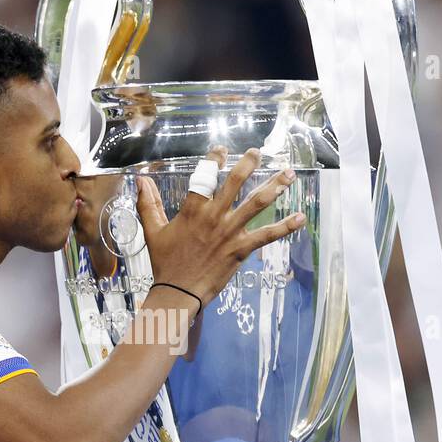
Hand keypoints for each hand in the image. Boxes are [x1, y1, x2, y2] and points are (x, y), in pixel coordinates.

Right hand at [135, 146, 304, 305]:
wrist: (178, 292)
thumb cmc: (165, 263)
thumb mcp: (153, 231)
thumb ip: (148, 203)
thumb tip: (141, 180)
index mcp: (193, 210)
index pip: (205, 176)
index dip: (214, 159)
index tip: (221, 149)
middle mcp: (214, 216)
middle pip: (235, 182)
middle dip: (249, 164)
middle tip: (258, 152)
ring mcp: (229, 232)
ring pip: (256, 204)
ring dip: (274, 187)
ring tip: (288, 174)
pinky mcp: (241, 250)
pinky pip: (267, 236)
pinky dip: (285, 227)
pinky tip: (300, 218)